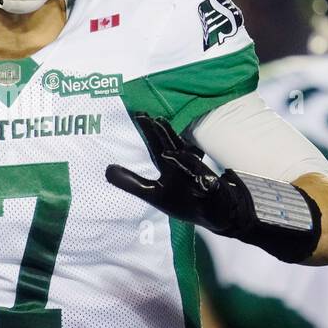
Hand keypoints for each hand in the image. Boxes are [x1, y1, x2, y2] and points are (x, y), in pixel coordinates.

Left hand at [105, 112, 243, 232]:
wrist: (220, 213)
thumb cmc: (185, 202)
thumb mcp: (153, 194)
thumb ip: (131, 183)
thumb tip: (106, 170)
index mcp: (169, 167)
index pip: (156, 146)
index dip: (149, 131)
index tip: (140, 114)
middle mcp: (183, 167)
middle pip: (168, 145)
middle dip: (157, 131)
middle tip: (145, 114)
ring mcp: (197, 175)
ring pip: (182, 155)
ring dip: (172, 142)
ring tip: (161, 126)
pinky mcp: (210, 186)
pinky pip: (198, 176)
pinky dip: (190, 168)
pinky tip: (179, 160)